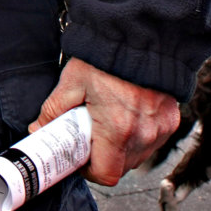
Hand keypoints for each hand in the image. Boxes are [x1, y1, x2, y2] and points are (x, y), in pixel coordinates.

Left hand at [30, 57, 179, 185]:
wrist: (140, 35)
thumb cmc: (106, 57)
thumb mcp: (71, 82)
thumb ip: (53, 110)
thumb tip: (39, 130)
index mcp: (117, 129)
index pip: (106, 175)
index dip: (89, 172)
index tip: (80, 159)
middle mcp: (144, 134)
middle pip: (122, 167)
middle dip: (103, 157)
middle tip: (90, 136)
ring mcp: (160, 128)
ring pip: (138, 156)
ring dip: (121, 148)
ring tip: (108, 122)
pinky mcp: (171, 120)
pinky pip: (152, 140)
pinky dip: (138, 136)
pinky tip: (126, 116)